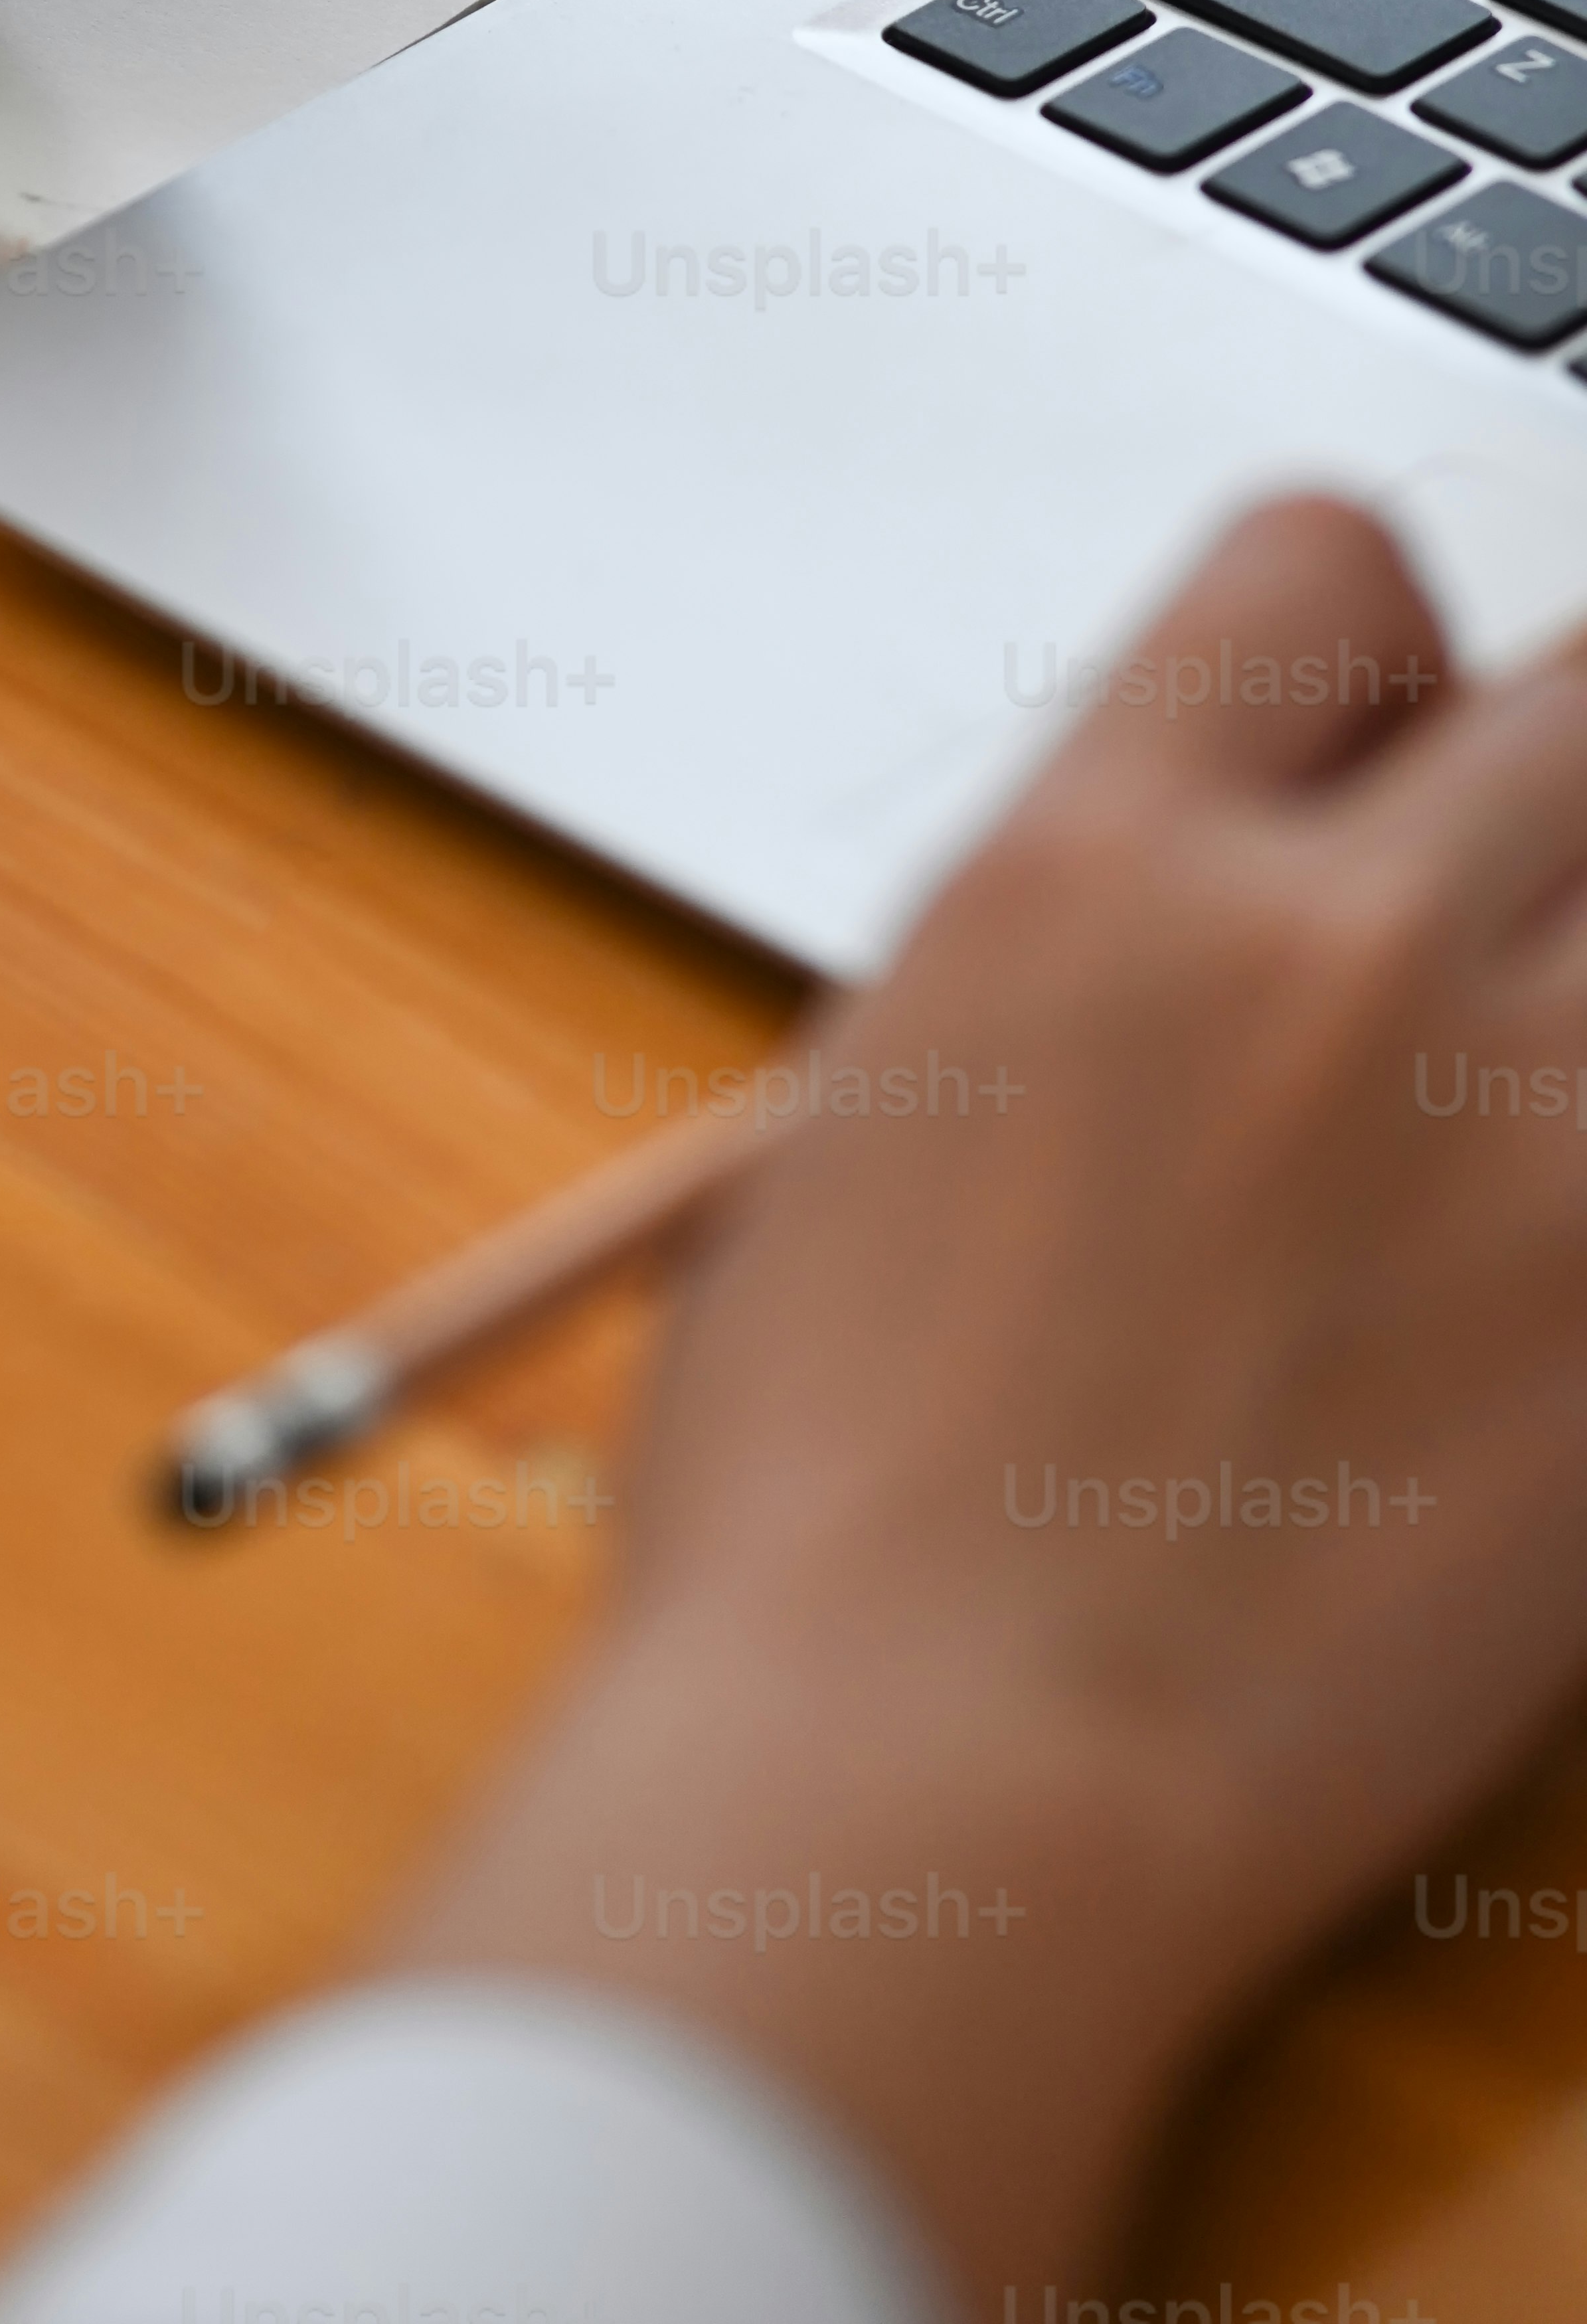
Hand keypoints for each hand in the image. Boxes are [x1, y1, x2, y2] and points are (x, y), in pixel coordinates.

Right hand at [394, 499, 1586, 2305]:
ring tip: (1533, 1093)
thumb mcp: (878, 1114)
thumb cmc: (829, 1503)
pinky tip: (1545, 1283)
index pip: (1315, 568)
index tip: (1367, 742)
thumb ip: (1070, 974)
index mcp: (1100, 866)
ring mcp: (1526, 1139)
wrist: (933, 1775)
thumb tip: (1173, 946)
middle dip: (1560, 775)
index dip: (1362, 645)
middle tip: (1512, 908)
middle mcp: (1330, 946)